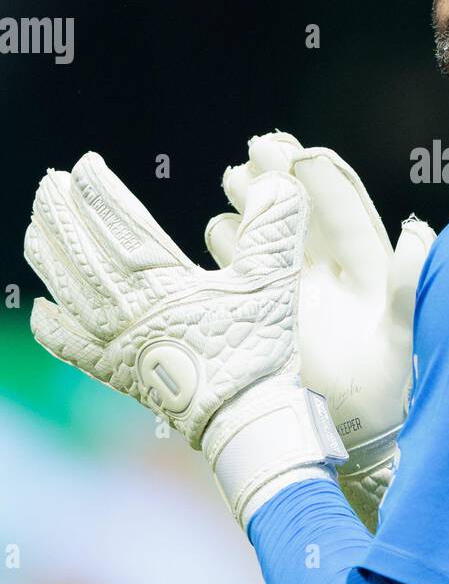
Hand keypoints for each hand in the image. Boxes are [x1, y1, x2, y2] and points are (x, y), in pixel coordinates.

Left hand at [24, 151, 346, 525]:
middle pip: (83, 253)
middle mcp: (129, 311)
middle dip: (62, 214)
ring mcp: (116, 344)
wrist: (243, 419)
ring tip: (36, 225)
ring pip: (68, 291)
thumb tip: (278, 179)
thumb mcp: (275, 280)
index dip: (99, 193)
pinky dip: (51, 326)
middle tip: (48, 182)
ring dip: (48, 254)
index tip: (84, 165)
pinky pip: (70, 347)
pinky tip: (39, 308)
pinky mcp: (115, 373)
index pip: (120, 226)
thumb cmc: (257, 349)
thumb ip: (275, 225)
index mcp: (163, 283)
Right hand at [206, 133, 434, 529]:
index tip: (295, 151)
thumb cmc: (400, 386)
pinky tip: (216, 229)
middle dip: (280, 180)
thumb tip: (417, 230)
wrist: (368, 439)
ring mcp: (298, 295)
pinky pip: (246, 274)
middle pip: (302, 215)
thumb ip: (412, 286)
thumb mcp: (411, 334)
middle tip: (254, 150)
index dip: (320, 180)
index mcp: (370, 270)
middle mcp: (332, 275)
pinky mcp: (270, 319)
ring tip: (230, 180)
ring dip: (251, 208)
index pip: (343, 212)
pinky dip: (231, 250)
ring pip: (270, 238)